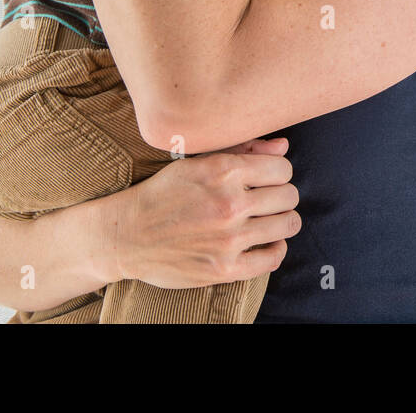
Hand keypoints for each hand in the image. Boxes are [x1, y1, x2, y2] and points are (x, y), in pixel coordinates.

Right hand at [114, 136, 299, 289]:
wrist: (126, 235)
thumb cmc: (162, 194)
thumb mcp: (196, 162)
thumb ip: (243, 151)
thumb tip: (284, 146)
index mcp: (223, 171)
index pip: (282, 168)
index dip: (278, 173)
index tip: (267, 180)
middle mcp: (229, 203)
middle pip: (289, 196)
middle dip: (281, 197)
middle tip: (267, 201)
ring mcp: (228, 239)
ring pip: (288, 225)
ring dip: (281, 222)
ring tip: (267, 221)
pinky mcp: (224, 269)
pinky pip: (273, 258)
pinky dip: (275, 250)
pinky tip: (265, 243)